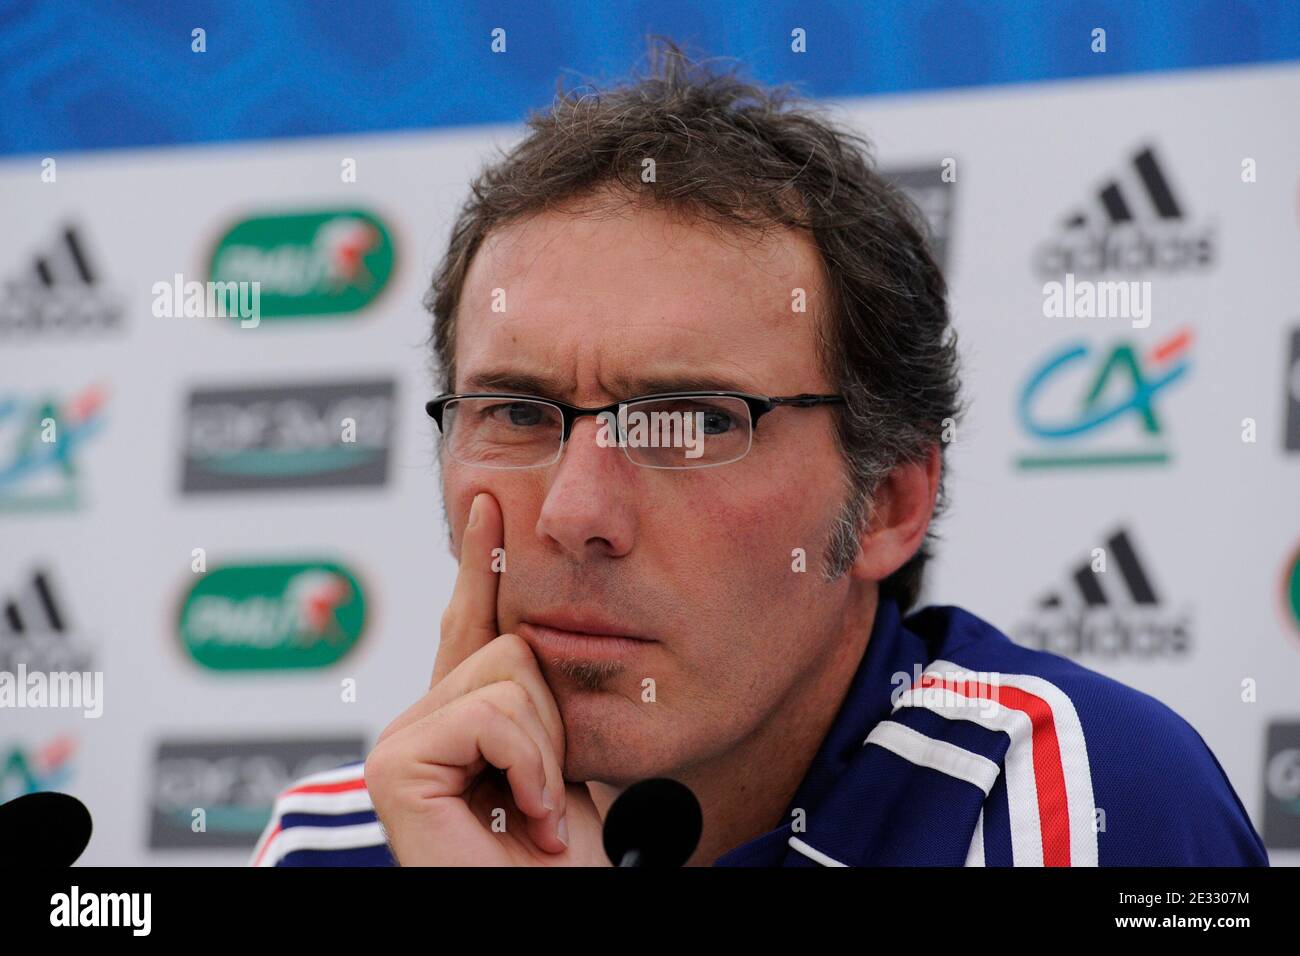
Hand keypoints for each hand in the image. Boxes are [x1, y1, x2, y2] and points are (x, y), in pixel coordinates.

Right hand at [365, 492, 606, 864]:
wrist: (554, 903)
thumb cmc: (562, 858)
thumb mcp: (559, 754)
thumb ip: (535, 694)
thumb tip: (537, 624)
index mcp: (459, 719)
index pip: (472, 623)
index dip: (482, 564)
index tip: (489, 503)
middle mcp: (418, 723)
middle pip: (512, 646)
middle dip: (554, 723)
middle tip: (548, 797)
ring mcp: (400, 742)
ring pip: (508, 674)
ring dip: (546, 753)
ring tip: (536, 814)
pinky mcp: (395, 764)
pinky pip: (491, 715)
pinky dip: (528, 768)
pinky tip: (526, 819)